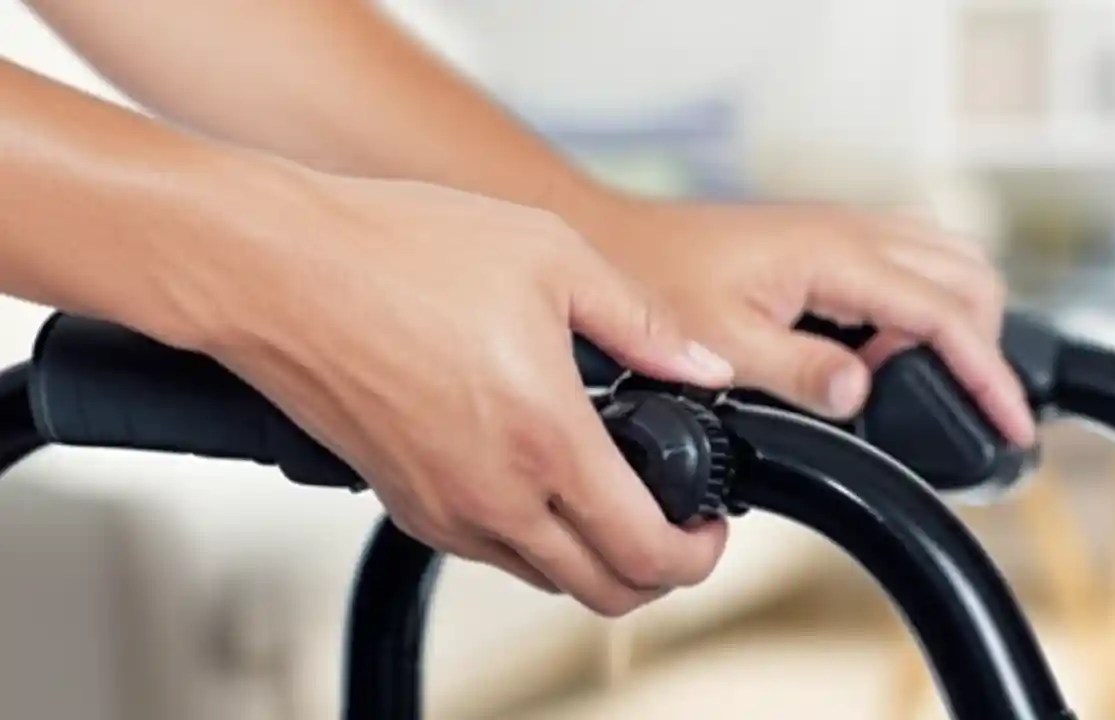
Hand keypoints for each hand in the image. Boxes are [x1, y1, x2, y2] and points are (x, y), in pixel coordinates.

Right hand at [178, 171, 733, 615]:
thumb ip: (644, 325)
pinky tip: (538, 478)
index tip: (711, 526)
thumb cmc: (393, 252)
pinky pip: (487, 551)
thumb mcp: (552, 258)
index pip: (646, 552)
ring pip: (544, 580)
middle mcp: (493, 494)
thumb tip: (703, 366)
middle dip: (657, 574)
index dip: (699, 553)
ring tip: (610, 499)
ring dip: (592, 559)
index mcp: (545, 437)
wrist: (277, 269)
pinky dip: (531, 540)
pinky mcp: (401, 502)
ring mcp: (442, 508)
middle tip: (674, 529)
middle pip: (602, 592)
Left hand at [588, 199, 1033, 445]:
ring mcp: (846, 227)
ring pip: (950, 260)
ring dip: (957, 320)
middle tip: (957, 407)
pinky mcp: (832, 237)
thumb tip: (861, 394)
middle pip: (970, 278)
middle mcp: (854, 230)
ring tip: (918, 382)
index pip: (947, 313)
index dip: (989, 376)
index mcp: (837, 255)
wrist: (619, 242)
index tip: (1011, 427)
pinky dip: (926, 302)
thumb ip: (798, 371)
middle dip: (982, 346)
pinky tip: (886, 349)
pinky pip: (913, 258)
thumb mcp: (724, 345)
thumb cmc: (659, 283)